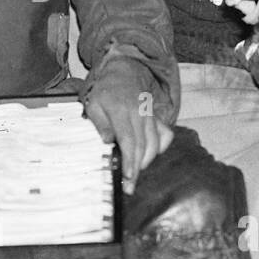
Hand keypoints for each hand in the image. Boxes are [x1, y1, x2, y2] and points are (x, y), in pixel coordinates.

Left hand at [83, 63, 174, 193]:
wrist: (124, 71)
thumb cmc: (105, 91)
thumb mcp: (93, 104)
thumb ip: (100, 124)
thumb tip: (108, 142)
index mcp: (121, 111)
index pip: (128, 140)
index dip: (130, 160)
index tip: (128, 176)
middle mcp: (139, 114)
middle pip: (142, 146)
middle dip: (137, 169)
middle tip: (129, 187)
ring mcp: (150, 116)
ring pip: (154, 143)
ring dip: (147, 162)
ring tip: (135, 174)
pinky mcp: (156, 117)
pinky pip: (165, 135)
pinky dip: (160, 148)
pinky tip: (149, 155)